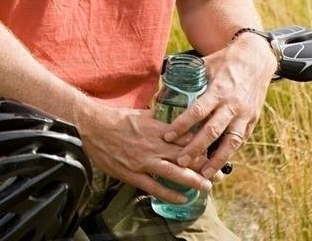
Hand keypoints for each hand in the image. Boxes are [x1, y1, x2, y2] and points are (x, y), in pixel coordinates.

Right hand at [76, 102, 211, 203]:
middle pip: (185, 156)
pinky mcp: (133, 174)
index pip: (187, 137)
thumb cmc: (115, 118)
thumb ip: (159, 117)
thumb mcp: (140, 113)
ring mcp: (143, 161)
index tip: (214, 150)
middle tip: (220, 173)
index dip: (203, 145)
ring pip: (175, 173)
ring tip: (207, 187)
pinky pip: (155, 187)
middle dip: (204, 165)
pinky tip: (183, 198)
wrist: (91, 126)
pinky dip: (171, 194)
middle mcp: (153, 145)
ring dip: (194, 181)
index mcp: (156, 128)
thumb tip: (173, 116)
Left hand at [162, 36, 276, 178]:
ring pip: (230, 142)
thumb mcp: (203, 65)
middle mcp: (232, 105)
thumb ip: (183, 79)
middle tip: (181, 162)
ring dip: (217, 160)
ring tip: (205, 174)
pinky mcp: (253, 120)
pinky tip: (220, 164)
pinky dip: (231, 153)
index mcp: (218, 90)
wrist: (256, 58)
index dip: (182, 126)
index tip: (167, 137)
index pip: (197, 112)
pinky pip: (241, 140)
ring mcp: (244, 114)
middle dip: (196, 148)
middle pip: (212, 131)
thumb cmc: (224, 61)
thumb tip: (161, 93)